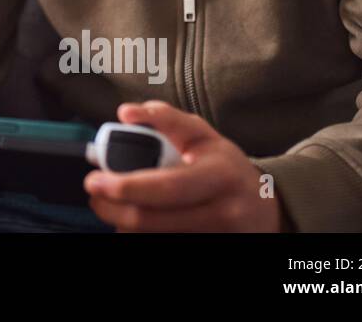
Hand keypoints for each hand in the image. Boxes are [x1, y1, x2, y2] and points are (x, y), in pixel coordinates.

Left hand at [83, 100, 283, 231]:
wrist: (266, 208)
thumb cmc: (225, 167)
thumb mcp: (202, 135)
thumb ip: (165, 118)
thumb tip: (126, 113)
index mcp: (220, 176)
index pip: (166, 187)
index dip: (125, 186)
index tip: (95, 180)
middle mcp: (222, 213)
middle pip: (152, 221)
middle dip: (112, 209)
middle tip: (95, 196)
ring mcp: (216, 238)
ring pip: (153, 238)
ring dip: (122, 224)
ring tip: (114, 207)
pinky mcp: (210, 250)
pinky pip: (164, 246)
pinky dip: (140, 235)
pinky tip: (135, 222)